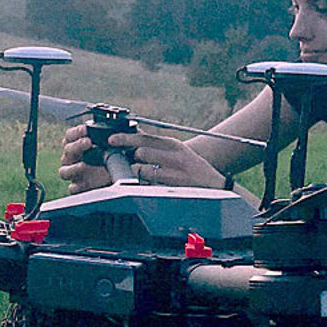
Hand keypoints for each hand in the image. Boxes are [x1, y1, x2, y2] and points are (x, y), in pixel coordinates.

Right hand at [57, 124, 111, 193]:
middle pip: (67, 151)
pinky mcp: (78, 187)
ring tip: (84, 165)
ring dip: (73, 167)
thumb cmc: (111, 155)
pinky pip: (72, 188)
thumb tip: (115, 137)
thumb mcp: (113, 145)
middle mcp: (72, 158)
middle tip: (89, 142)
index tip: (85, 129)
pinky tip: (85, 183)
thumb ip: (112, 139)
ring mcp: (74, 173)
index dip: (76, 132)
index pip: (70, 136)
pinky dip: (77, 186)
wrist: (116, 174)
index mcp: (77, 144)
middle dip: (77, 145)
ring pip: (64, 171)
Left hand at [59, 128, 226, 191]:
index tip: (111, 139)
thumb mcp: (177, 152)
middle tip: (118, 159)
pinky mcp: (174, 189)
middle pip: (142, 152)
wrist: (215, 187)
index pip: (145, 137)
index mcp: (173, 144)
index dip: (126, 138)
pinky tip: (143, 188)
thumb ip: (155, 146)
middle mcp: (175, 156)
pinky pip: (149, 188)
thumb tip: (131, 137)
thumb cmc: (190, 169)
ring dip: (135, 174)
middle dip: (128, 157)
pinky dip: (142, 188)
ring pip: (143, 171)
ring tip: (135, 175)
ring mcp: (175, 173)